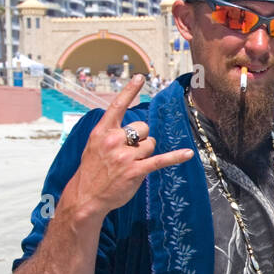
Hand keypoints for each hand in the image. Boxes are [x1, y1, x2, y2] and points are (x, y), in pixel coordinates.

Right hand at [67, 74, 194, 219]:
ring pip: (150, 145)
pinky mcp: (135, 171)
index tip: (141, 77)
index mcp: (102, 132)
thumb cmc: (92, 171)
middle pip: (142, 128)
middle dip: (142, 138)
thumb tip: (133, 129)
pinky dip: (176, 157)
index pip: (117, 106)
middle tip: (129, 153)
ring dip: (145, 154)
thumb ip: (110, 133)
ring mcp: (124, 156)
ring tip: (130, 165)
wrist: (86, 196)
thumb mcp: (94, 146)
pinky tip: (188, 153)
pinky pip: (160, 160)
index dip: (130, 91)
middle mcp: (113, 141)